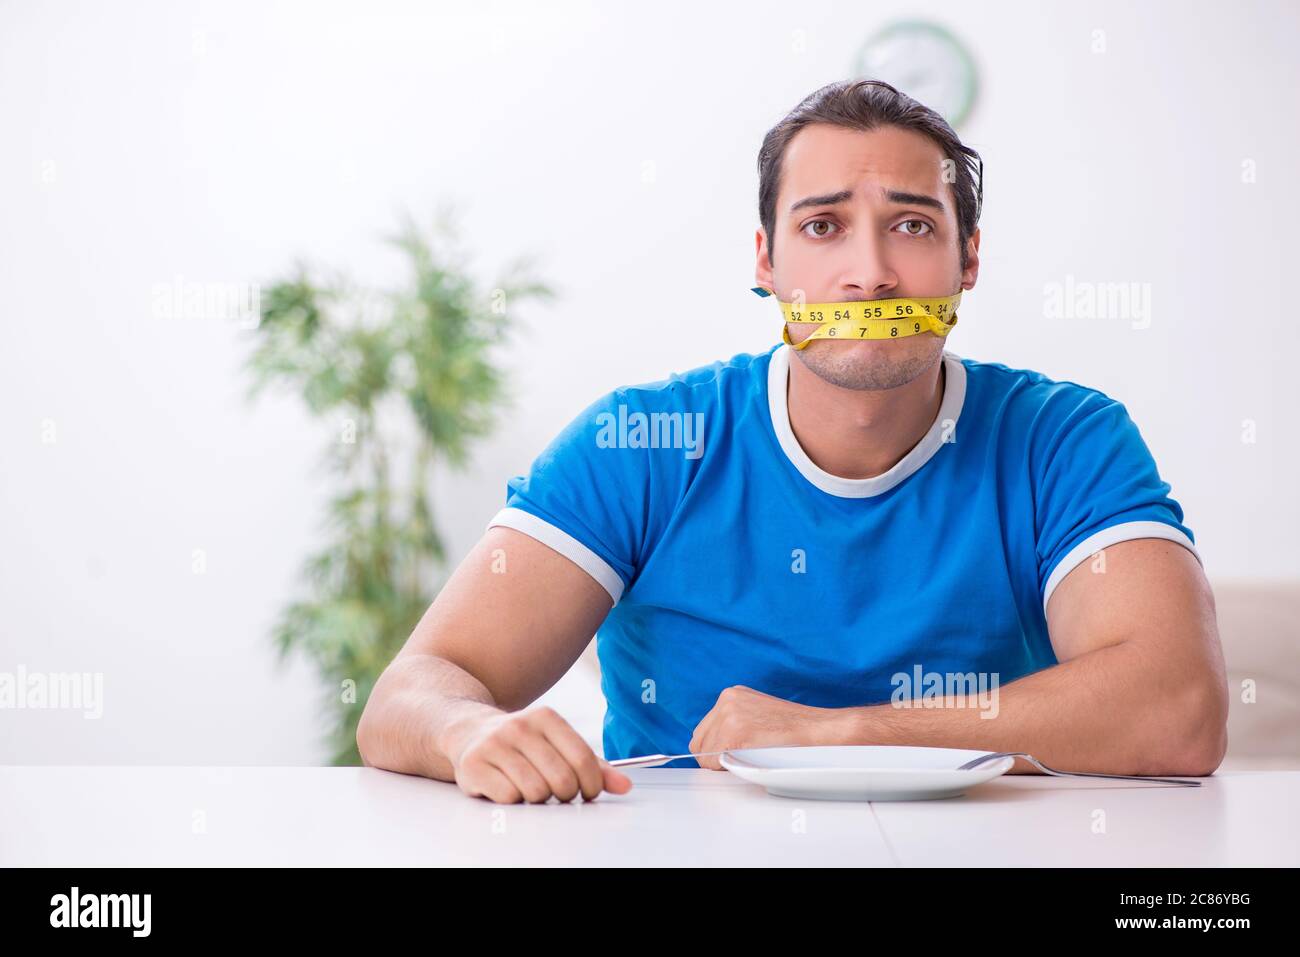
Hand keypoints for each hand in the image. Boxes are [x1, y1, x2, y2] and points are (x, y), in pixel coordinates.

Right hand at [446, 705, 632, 802]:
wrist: (469, 732)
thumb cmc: (523, 744)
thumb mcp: (557, 745)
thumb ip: (593, 765)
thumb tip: (625, 785)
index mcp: (546, 717)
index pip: (583, 759)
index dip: (592, 785)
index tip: (588, 792)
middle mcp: (520, 727)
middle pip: (562, 780)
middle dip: (565, 795)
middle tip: (557, 792)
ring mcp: (494, 745)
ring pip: (536, 792)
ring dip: (538, 799)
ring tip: (530, 787)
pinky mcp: (474, 765)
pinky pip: (509, 798)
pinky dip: (513, 800)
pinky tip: (508, 787)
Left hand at [688, 685, 831, 769]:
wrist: (818, 730)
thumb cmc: (793, 729)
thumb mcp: (758, 716)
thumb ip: (734, 724)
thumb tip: (714, 748)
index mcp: (731, 695)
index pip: (704, 730)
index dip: (714, 748)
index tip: (729, 755)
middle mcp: (726, 700)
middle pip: (698, 740)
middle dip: (713, 755)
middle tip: (737, 761)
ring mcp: (729, 714)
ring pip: (703, 752)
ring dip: (720, 762)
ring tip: (746, 759)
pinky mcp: (735, 730)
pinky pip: (713, 760)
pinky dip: (725, 767)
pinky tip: (747, 760)